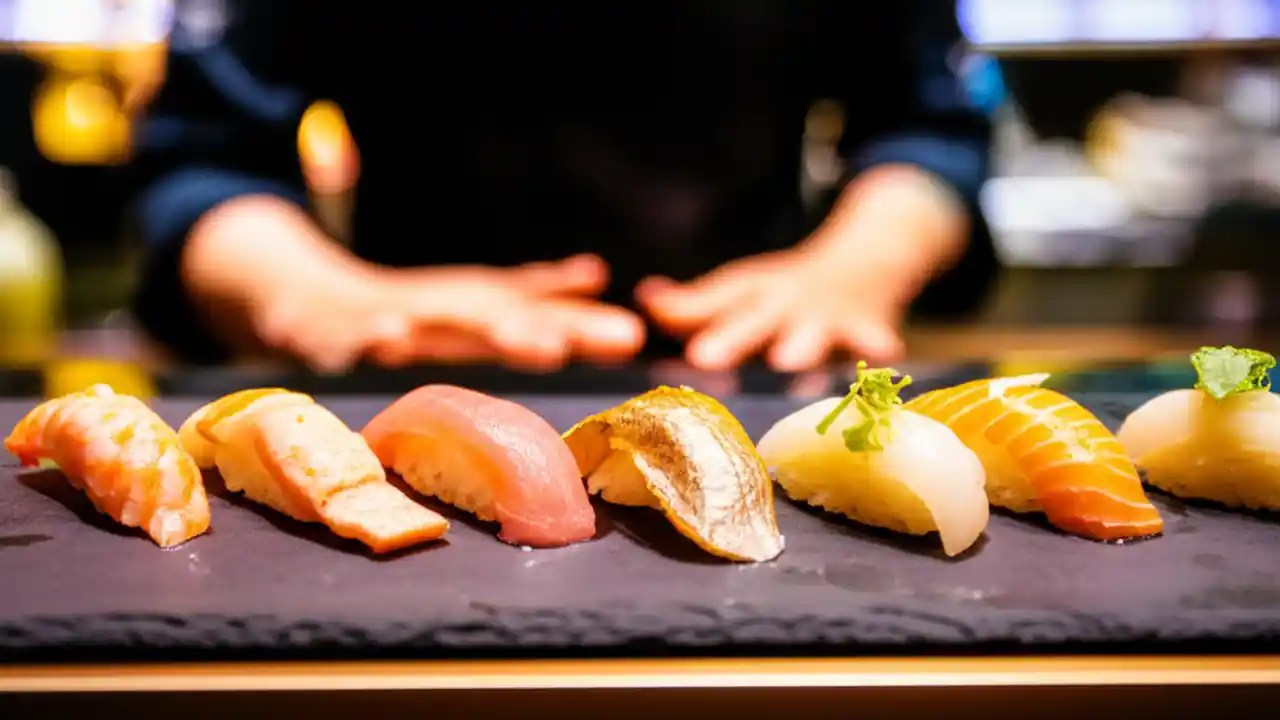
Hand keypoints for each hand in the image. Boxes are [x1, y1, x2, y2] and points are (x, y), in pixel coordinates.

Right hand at [254, 254, 644, 371]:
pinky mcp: (339, 335)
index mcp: (478, 307)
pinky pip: (356, 338)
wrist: (306, 299)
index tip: (633, 336)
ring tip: (520, 343)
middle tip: (572, 344)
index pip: (537, 315)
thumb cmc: (409, 309)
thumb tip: (599, 275)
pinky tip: (390, 336)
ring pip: (437, 327)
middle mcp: (442, 309)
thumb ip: (536, 293)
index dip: (582, 326)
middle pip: (494, 317)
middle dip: (534, 329)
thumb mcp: (477, 299)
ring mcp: (390, 318)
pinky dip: (374, 335)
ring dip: (473, 329)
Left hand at [636, 247, 905, 371]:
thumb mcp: (742, 292)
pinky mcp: (870, 329)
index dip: (684, 324)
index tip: (661, 348)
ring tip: (786, 361)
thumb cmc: (789, 294)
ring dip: (801, 346)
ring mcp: (827, 317)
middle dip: (730, 339)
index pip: (712, 310)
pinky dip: (878, 346)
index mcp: (749, 297)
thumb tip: (645, 300)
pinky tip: (884, 357)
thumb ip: (694, 307)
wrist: (869, 260)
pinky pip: (875, 339)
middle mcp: (784, 305)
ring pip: (813, 332)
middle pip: (753, 321)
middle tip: (702, 358)